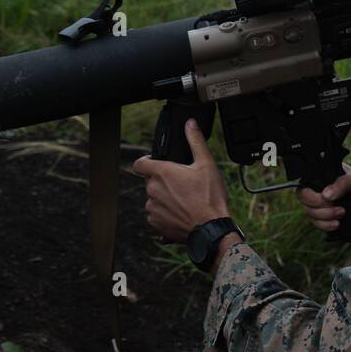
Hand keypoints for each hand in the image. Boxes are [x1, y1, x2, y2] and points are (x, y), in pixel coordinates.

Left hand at [131, 119, 229, 242]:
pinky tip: (181, 213)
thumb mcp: (206, 164)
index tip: (155, 163)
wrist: (210, 228)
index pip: (140, 163)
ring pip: (154, 198)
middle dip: (163, 181)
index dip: (146, 161)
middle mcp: (152, 190)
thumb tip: (190, 123)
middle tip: (182, 184)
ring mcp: (152, 207)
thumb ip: (195, 141)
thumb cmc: (209, 197)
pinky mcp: (155, 223)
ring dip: (164, 198)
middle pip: (151, 181)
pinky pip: (156, 214)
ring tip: (185, 201)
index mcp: (162, 173)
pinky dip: (165, 213)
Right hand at [297, 163, 350, 235]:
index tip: (323, 196)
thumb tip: (325, 194)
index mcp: (330, 177)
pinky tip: (337, 225)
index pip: (308, 179)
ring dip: (324, 216)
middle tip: (338, 207)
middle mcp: (325, 191)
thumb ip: (344, 182)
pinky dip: (325, 226)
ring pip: (309, 212)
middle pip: (304, 197)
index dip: (310, 190)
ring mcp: (325, 207)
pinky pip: (316, 225)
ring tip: (342, 214)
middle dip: (318, 205)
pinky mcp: (327, 222)